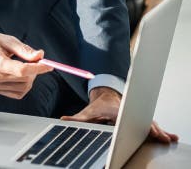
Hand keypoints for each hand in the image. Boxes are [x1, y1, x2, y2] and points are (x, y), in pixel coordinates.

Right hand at [0, 28, 52, 98]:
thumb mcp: (6, 40)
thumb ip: (24, 49)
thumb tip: (40, 56)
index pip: (22, 70)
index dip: (38, 68)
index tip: (48, 64)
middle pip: (25, 80)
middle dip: (35, 70)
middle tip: (33, 59)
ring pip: (24, 88)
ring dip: (30, 78)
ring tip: (24, 65)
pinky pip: (18, 93)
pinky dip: (24, 85)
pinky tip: (20, 74)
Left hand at [61, 87, 177, 142]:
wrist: (107, 97)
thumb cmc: (99, 107)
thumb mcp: (88, 112)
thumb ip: (77, 118)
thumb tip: (63, 119)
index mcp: (116, 111)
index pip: (125, 116)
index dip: (132, 122)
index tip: (138, 126)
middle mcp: (128, 112)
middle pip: (139, 120)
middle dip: (149, 128)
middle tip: (158, 135)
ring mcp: (135, 115)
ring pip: (147, 123)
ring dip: (158, 130)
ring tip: (168, 138)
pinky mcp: (140, 120)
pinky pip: (151, 125)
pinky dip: (161, 130)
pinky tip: (171, 137)